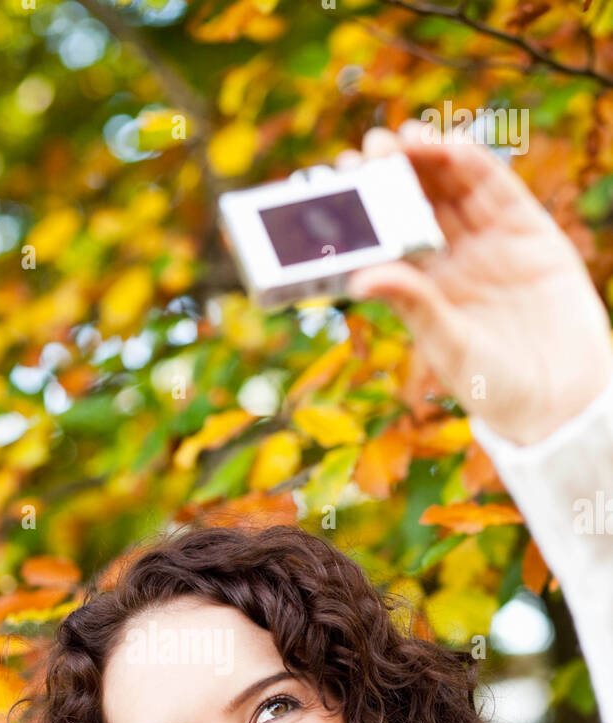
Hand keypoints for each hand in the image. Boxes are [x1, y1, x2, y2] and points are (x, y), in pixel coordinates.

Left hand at [342, 122, 612, 446]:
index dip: (365, 209)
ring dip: (428, 157)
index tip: (340, 186)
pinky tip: (448, 146)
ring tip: (402, 139)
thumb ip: (413, 305)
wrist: (562, 401)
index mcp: (425, 288)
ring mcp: (491, 242)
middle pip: (418, 202)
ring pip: (454, 187)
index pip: (388, 237)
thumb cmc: (496, 387)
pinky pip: (497, 189)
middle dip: (392, 171)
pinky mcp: (530, 231)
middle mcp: (454, 259)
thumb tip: (360, 277)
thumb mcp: (447, 346)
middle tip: (367, 149)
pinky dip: (473, 163)